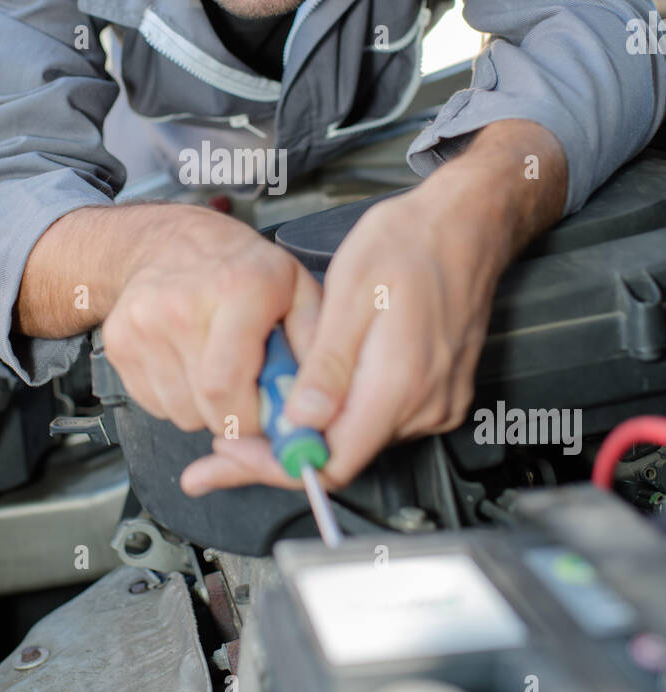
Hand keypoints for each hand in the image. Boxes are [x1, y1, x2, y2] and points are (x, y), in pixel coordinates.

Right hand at [102, 204, 320, 463]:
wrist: (166, 240)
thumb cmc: (239, 265)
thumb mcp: (297, 286)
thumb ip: (317, 343)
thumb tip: (320, 404)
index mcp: (238, 290)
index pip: (228, 389)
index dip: (251, 420)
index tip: (267, 414)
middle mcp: (183, 306)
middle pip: (204, 409)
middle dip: (233, 417)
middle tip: (247, 391)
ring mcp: (143, 325)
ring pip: (179, 413)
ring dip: (204, 407)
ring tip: (216, 366)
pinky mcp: (118, 342)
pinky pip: (154, 403)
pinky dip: (177, 397)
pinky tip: (189, 362)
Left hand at [181, 182, 497, 492]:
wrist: (466, 225)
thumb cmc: (410, 243)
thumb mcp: (351, 293)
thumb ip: (328, 364)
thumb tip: (300, 419)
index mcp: (400, 383)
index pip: (334, 463)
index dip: (277, 466)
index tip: (232, 455)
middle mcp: (425, 406)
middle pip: (342, 457)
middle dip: (281, 455)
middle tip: (224, 452)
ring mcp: (436, 404)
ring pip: (358, 439)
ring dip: (309, 434)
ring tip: (261, 414)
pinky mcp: (437, 395)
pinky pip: (380, 420)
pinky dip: (339, 416)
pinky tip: (307, 397)